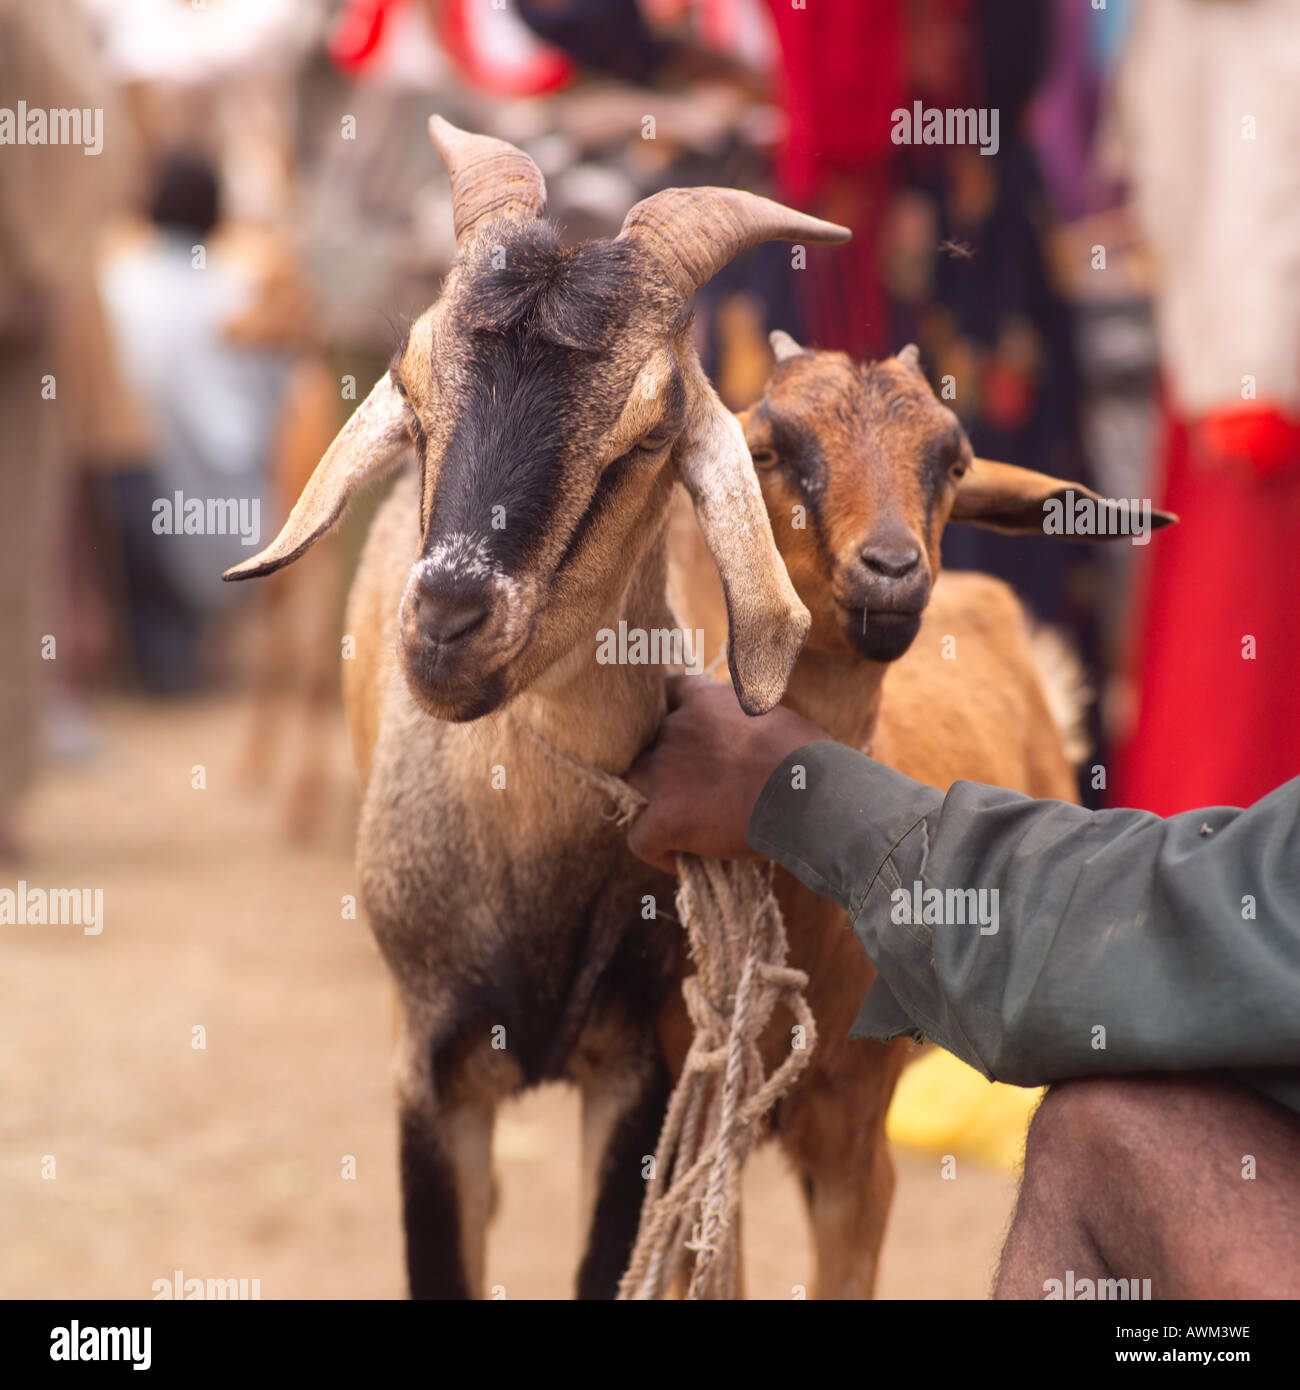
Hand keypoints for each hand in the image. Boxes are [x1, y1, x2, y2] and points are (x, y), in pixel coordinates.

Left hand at [625, 675, 830, 873]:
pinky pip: (640, 838)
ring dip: (650, 796)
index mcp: (705, 699)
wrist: (813, 796)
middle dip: (659, 755)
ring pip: (632, 779)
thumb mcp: (776, 716)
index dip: (671, 714)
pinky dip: (657, 853)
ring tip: (675, 816)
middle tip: (686, 781)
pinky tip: (680, 860)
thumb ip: (747, 720)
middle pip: (645, 737)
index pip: (668, 692)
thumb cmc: (811, 760)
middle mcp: (677, 728)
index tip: (685, 733)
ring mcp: (666, 773)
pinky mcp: (667, 817)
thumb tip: (750, 737)